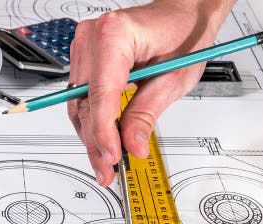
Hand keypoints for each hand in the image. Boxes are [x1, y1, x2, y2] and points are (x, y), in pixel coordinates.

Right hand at [67, 0, 234, 185]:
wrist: (184, 13)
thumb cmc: (183, 33)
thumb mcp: (172, 79)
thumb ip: (146, 114)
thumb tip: (132, 145)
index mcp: (116, 34)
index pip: (101, 94)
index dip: (103, 132)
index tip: (112, 157)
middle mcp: (93, 37)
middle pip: (84, 102)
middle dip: (96, 141)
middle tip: (108, 170)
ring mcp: (85, 47)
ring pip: (78, 104)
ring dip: (91, 137)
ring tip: (105, 163)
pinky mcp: (86, 58)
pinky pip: (82, 97)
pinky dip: (92, 121)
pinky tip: (101, 142)